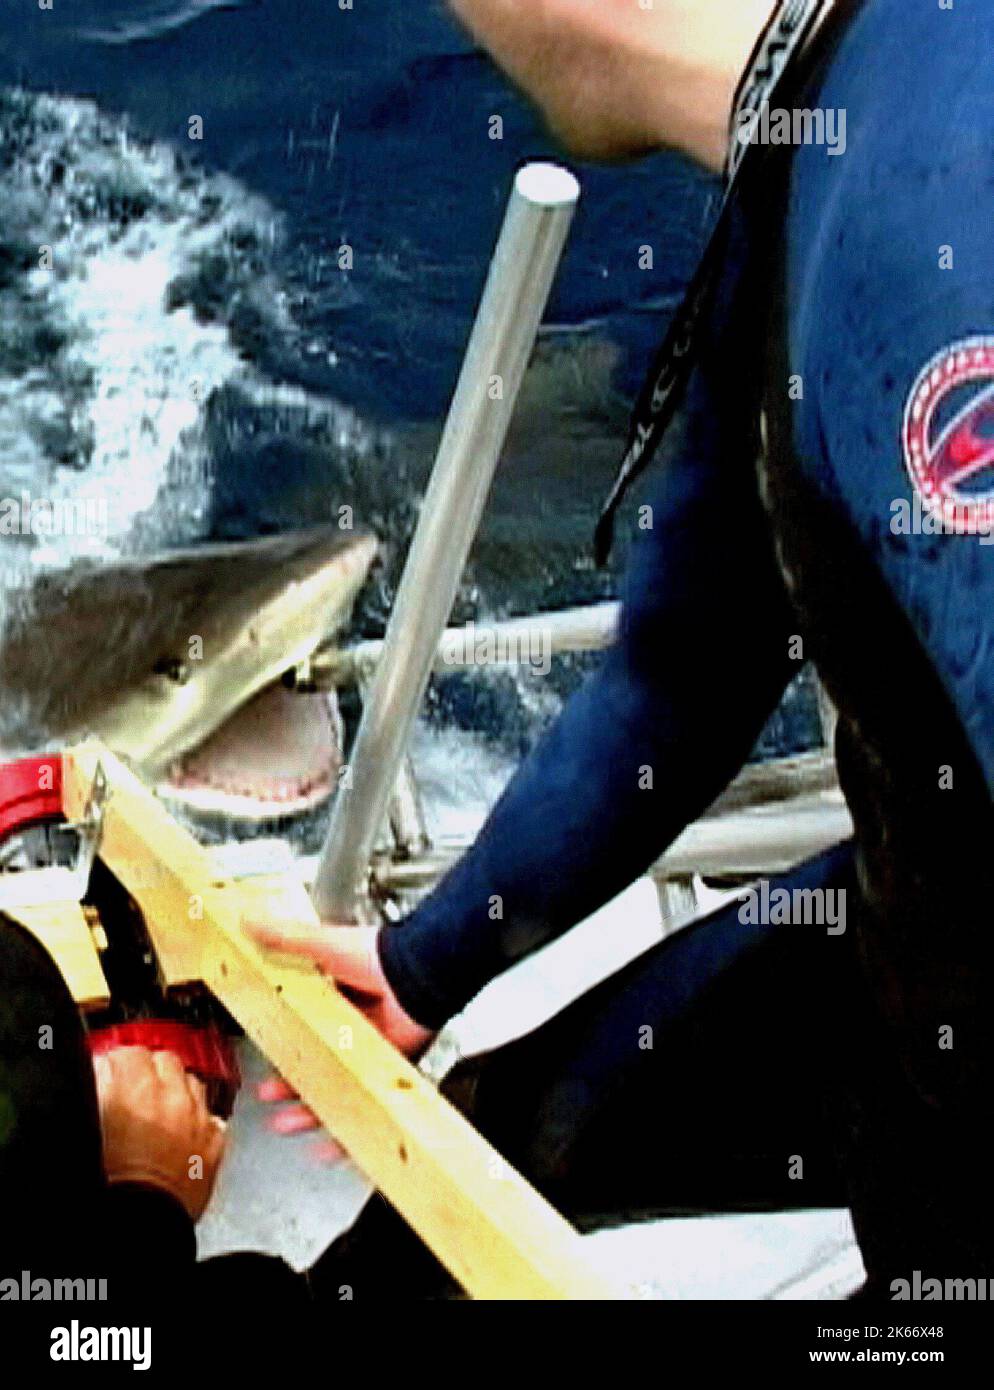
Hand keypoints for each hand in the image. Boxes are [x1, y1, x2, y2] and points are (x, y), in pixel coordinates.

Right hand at [94, 1045, 226, 1220]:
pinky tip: (184, 1133)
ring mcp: (199, 1118)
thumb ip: (98, 1092)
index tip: (112, 1072)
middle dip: (151, 1070)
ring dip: (177, 1090)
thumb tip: (102, 1075)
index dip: (118, 1063)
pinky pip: (212, 1117)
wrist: (141, 1226)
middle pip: (166, 1060)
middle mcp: (174, 1097)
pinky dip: (198, 1120)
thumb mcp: (91, 1127)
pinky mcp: (215, 1143)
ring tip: (161, 1110)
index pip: (130, 1053)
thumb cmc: (112, 1187)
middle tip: (136, 1088)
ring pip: (193, 1083)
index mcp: (136, 1089)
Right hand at [244, 921, 433, 1155]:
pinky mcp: (389, 1068)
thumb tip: (250, 922)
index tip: (263, 1061)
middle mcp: (354, 1026)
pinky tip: (331, 1145)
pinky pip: (367, 1103)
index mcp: (336, 999)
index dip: (281, 1048)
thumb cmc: (379, 956)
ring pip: (337, 1088)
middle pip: (317, 1065)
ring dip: (312, 1110)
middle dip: (291, 1086)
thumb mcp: (322, 945)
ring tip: (288, 1123)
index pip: (301, 1029)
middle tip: (270, 1095)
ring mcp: (371, 1050)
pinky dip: (350, 1128)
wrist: (420, 973)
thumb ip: (286, 938)